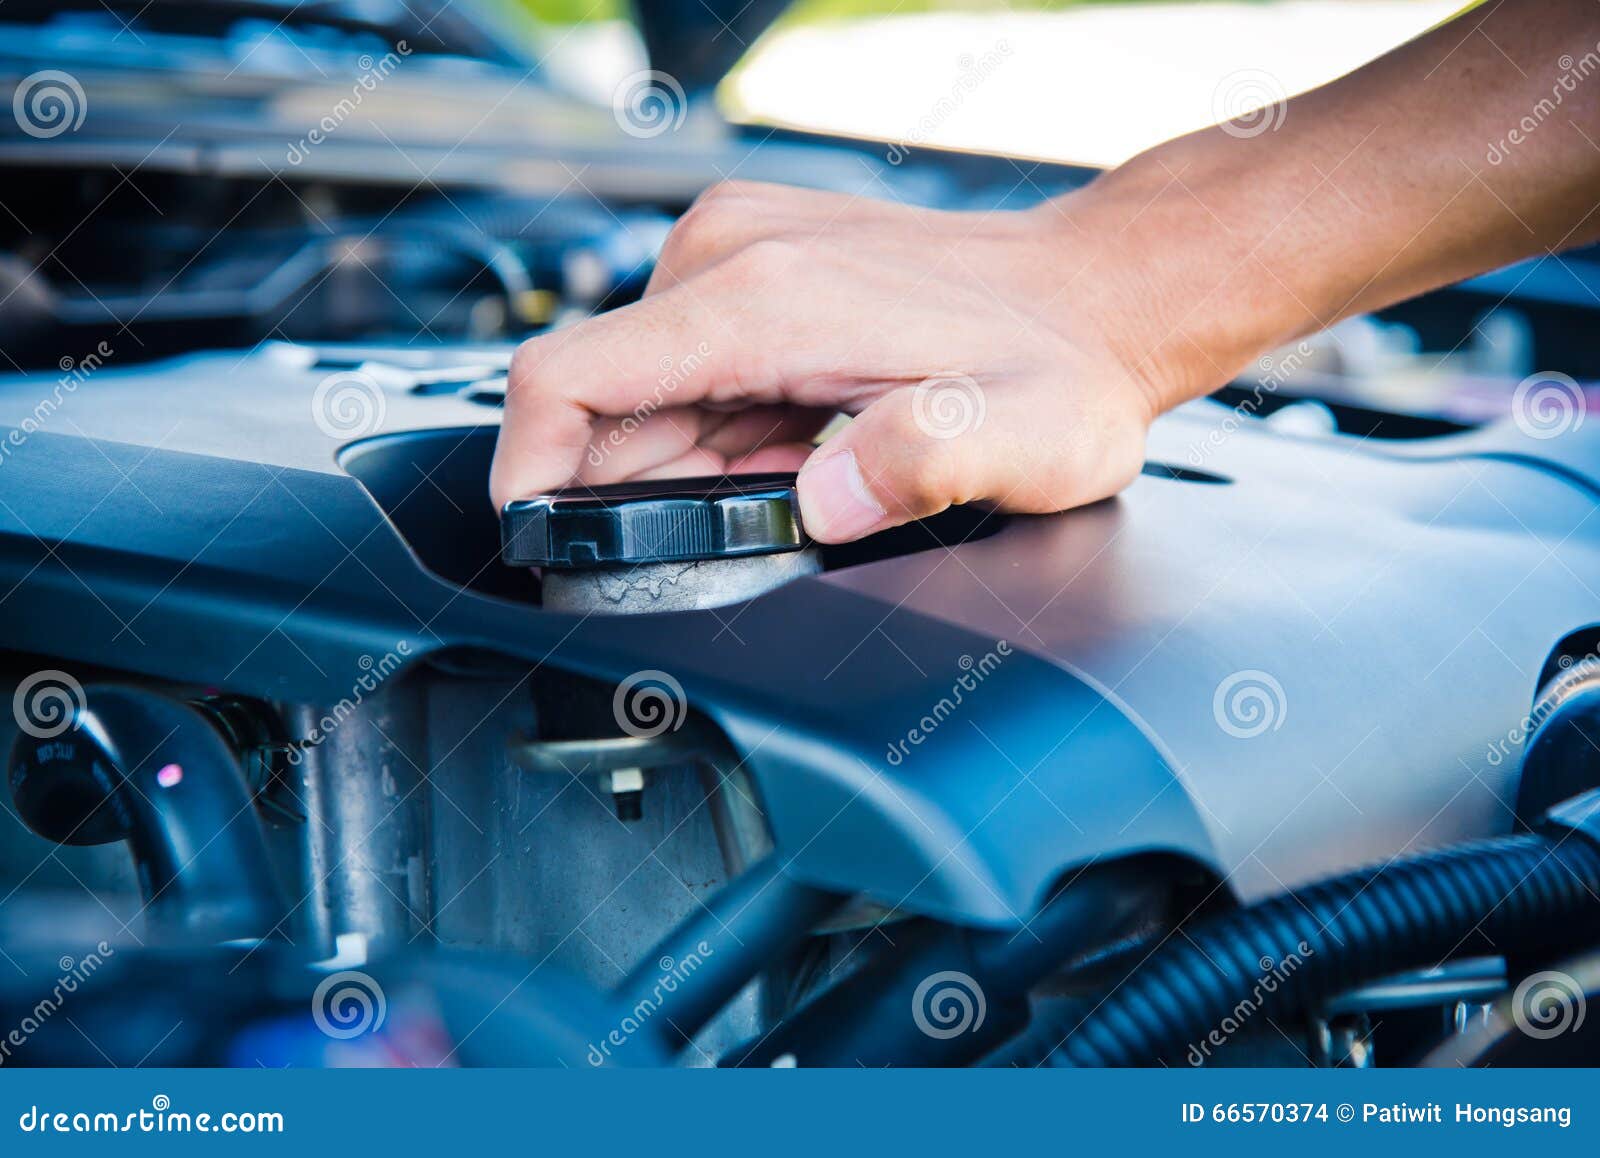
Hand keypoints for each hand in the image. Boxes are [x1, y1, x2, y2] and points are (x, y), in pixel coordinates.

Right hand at [489, 179, 1193, 542]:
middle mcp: (730, 257)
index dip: (528, 470)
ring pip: (642, 384)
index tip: (545, 538)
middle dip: (637, 486)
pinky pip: (685, 362)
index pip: (564, 380)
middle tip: (744, 524)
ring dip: (686, 458)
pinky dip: (717, 424)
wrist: (1094, 293)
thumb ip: (916, 468)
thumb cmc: (1056, 365)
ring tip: (796, 477)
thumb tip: (821, 501)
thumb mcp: (1017, 441)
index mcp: (758, 301)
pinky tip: (794, 444)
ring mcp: (739, 250)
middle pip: (600, 397)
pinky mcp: (756, 260)